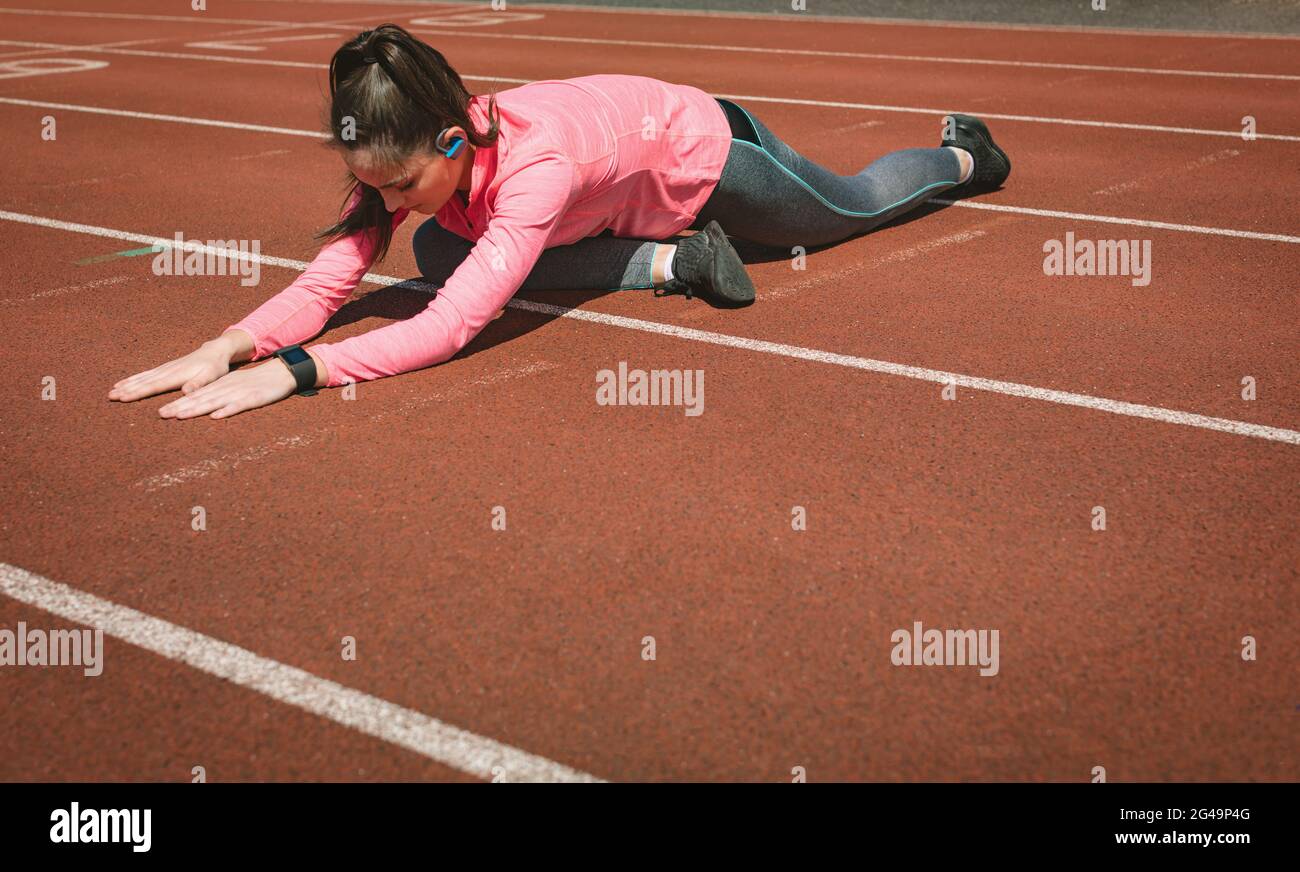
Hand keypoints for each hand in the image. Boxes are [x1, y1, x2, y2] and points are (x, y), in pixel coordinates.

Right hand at [109, 341, 232, 402]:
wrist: (214, 351)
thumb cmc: (214, 367)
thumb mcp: (211, 376)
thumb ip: (198, 384)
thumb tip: (186, 392)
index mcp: (177, 375)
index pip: (154, 386)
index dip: (138, 392)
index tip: (124, 397)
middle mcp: (167, 371)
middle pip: (144, 382)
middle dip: (127, 389)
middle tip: (110, 396)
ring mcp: (165, 369)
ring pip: (142, 378)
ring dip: (127, 384)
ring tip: (112, 391)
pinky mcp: (165, 368)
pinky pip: (146, 374)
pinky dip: (134, 379)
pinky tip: (124, 383)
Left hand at [157, 361, 298, 419]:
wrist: (281, 372)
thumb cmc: (256, 382)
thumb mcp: (234, 385)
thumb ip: (218, 394)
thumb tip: (203, 406)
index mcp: (220, 386)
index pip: (195, 396)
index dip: (178, 404)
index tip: (161, 412)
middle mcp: (225, 389)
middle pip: (200, 399)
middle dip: (180, 407)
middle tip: (161, 414)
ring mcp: (239, 393)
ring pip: (214, 402)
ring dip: (197, 409)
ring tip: (180, 416)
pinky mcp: (254, 398)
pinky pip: (239, 405)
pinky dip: (227, 410)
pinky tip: (217, 416)